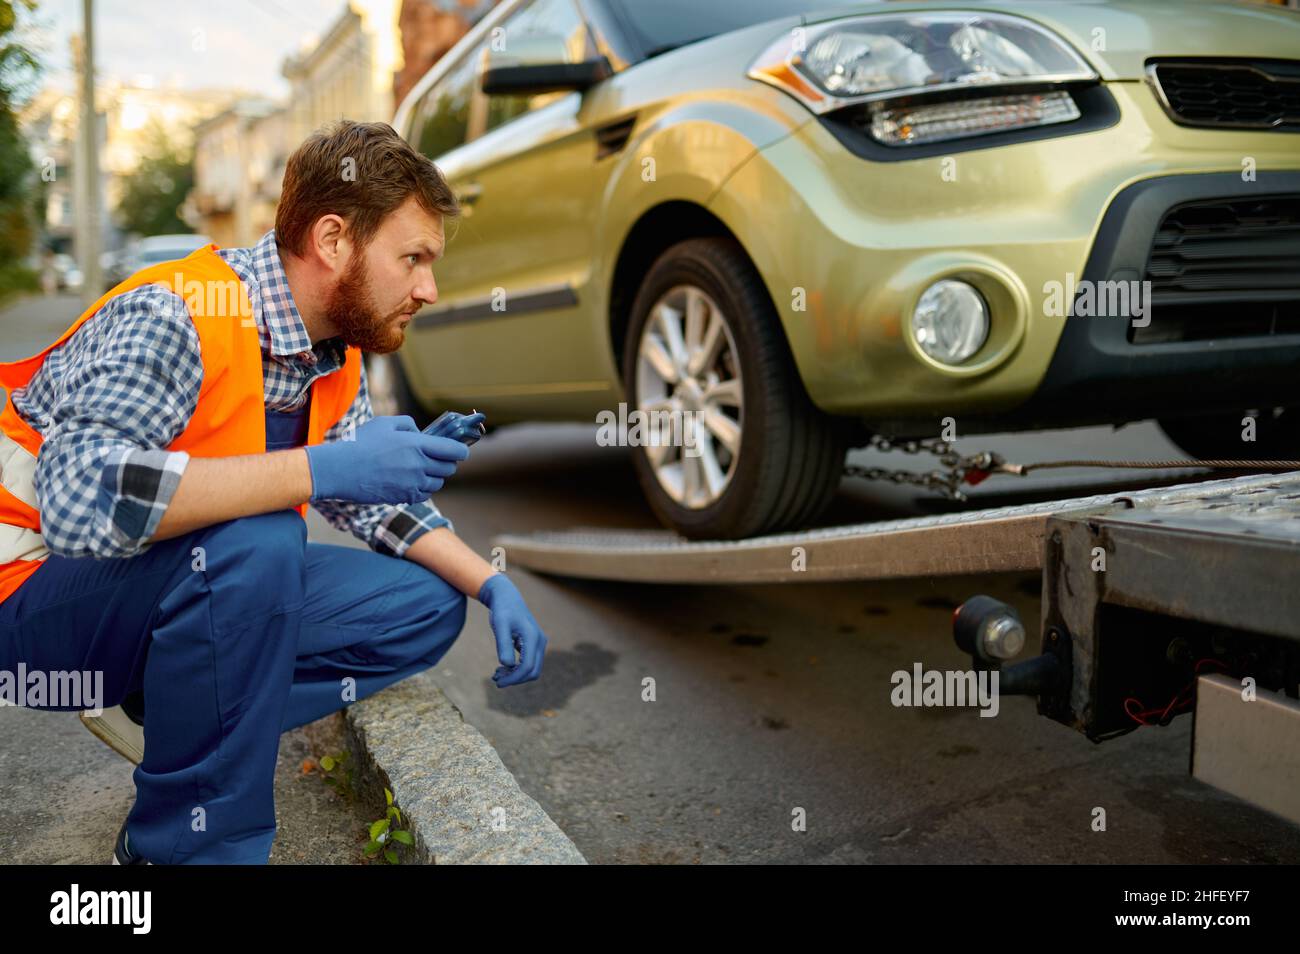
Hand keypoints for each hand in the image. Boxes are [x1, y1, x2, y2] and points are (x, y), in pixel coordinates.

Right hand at [304, 414, 469, 504]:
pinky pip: (424, 495)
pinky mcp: (403, 497)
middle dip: (446, 462)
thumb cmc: (360, 443)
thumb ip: (408, 425)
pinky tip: (411, 481)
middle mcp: (419, 466)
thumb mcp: (385, 423)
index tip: (459, 450)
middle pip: (448, 468)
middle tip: (437, 458)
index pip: (454, 451)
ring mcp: (412, 484)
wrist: (340, 470)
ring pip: (438, 483)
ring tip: (421, 469)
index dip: (460, 450)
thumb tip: (421, 433)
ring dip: (435, 477)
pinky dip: (423, 489)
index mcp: (417, 445)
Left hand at [478, 573, 546, 686]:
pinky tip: (502, 668)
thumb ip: (503, 644)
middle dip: (515, 679)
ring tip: (497, 674)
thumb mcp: (500, 625)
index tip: (498, 682)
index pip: (528, 667)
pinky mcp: (533, 644)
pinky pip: (529, 663)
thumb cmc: (502, 610)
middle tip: (496, 679)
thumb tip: (506, 664)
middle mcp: (539, 641)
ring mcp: (538, 643)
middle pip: (533, 671)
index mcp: (533, 637)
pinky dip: (517, 669)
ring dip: (516, 675)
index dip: (514, 678)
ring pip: (532, 669)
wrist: (507, 597)